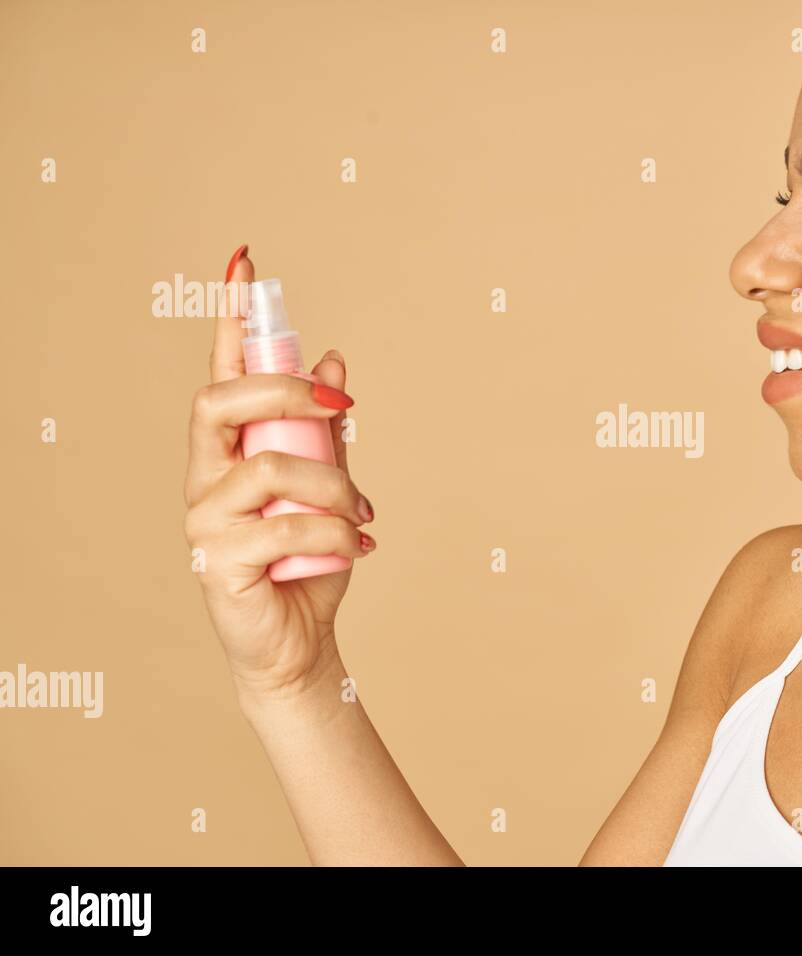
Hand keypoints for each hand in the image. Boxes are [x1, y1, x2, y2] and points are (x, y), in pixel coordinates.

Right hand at [184, 247, 374, 703]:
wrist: (301, 643)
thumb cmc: (308, 565)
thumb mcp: (330, 488)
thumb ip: (327, 430)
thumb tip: (336, 359)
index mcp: (229, 453)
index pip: (222, 374)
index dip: (231, 318)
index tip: (246, 262)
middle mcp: (205, 478)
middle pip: (220, 402)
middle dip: (286, 390)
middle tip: (341, 405)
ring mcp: (204, 520)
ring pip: (268, 467)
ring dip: (332, 487)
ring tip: (361, 517)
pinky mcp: (216, 562)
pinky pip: (284, 527)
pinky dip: (334, 535)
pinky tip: (357, 549)